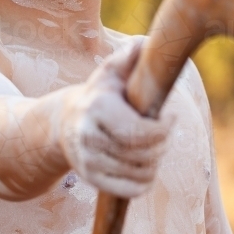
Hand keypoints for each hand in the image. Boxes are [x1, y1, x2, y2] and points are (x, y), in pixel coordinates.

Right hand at [59, 35, 173, 197]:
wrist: (63, 123)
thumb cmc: (98, 95)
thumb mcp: (110, 72)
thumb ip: (128, 57)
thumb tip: (143, 44)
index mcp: (97, 109)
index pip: (141, 132)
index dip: (165, 129)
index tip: (170, 116)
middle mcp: (88, 137)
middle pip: (144, 154)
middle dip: (162, 144)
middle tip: (163, 132)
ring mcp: (88, 161)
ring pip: (141, 173)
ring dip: (155, 162)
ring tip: (153, 146)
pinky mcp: (91, 179)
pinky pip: (131, 190)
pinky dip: (145, 181)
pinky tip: (145, 164)